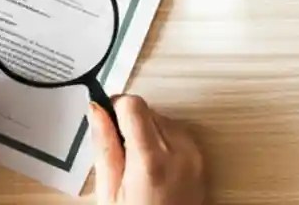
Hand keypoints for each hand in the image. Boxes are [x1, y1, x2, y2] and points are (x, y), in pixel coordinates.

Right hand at [89, 96, 205, 204]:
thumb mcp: (109, 193)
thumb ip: (104, 147)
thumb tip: (96, 111)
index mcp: (150, 160)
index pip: (133, 105)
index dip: (115, 107)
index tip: (106, 117)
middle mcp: (178, 152)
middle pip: (149, 110)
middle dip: (130, 123)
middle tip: (119, 153)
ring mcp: (194, 156)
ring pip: (164, 120)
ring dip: (148, 132)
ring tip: (137, 165)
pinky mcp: (202, 161)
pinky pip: (179, 135)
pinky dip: (165, 142)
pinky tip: (154, 167)